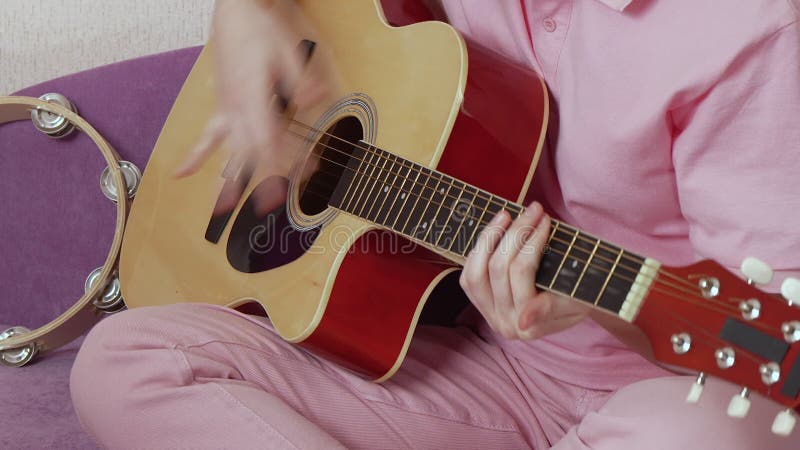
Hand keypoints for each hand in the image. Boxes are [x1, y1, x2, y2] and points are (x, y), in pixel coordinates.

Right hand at [175, 0, 333, 212]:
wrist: (234, 11)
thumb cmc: (261, 29)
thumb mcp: (290, 51)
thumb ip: (302, 79)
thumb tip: (319, 97)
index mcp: (252, 97)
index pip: (270, 138)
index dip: (286, 159)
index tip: (304, 173)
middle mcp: (235, 109)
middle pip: (251, 152)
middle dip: (264, 178)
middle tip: (275, 202)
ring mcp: (226, 110)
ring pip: (227, 151)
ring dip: (225, 180)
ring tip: (221, 209)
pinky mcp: (222, 108)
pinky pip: (206, 137)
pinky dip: (194, 157)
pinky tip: (179, 174)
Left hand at [460, 201, 590, 339]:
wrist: (570, 306)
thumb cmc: (577, 298)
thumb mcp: (575, 301)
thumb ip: (549, 308)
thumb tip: (524, 320)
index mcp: (529, 326)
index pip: (523, 272)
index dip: (532, 241)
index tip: (546, 219)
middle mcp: (504, 324)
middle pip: (499, 267)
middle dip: (517, 232)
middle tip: (535, 209)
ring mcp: (488, 314)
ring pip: (476, 270)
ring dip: (491, 237)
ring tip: (508, 214)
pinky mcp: (478, 302)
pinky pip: (469, 274)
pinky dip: (480, 249)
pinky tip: (495, 230)